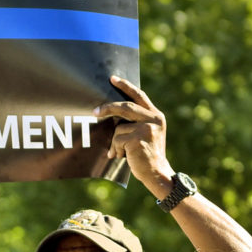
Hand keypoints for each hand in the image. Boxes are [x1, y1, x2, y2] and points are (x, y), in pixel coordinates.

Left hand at [94, 76, 173, 194]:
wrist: (156, 172)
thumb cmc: (147, 154)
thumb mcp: (147, 134)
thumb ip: (136, 122)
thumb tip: (113, 115)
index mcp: (156, 116)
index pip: (139, 96)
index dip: (125, 86)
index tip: (112, 79)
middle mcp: (154, 119)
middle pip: (125, 107)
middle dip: (108, 109)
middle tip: (95, 112)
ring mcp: (146, 128)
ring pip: (118, 129)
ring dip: (115, 142)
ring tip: (121, 152)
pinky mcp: (138, 139)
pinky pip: (117, 140)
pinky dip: (116, 150)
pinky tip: (122, 157)